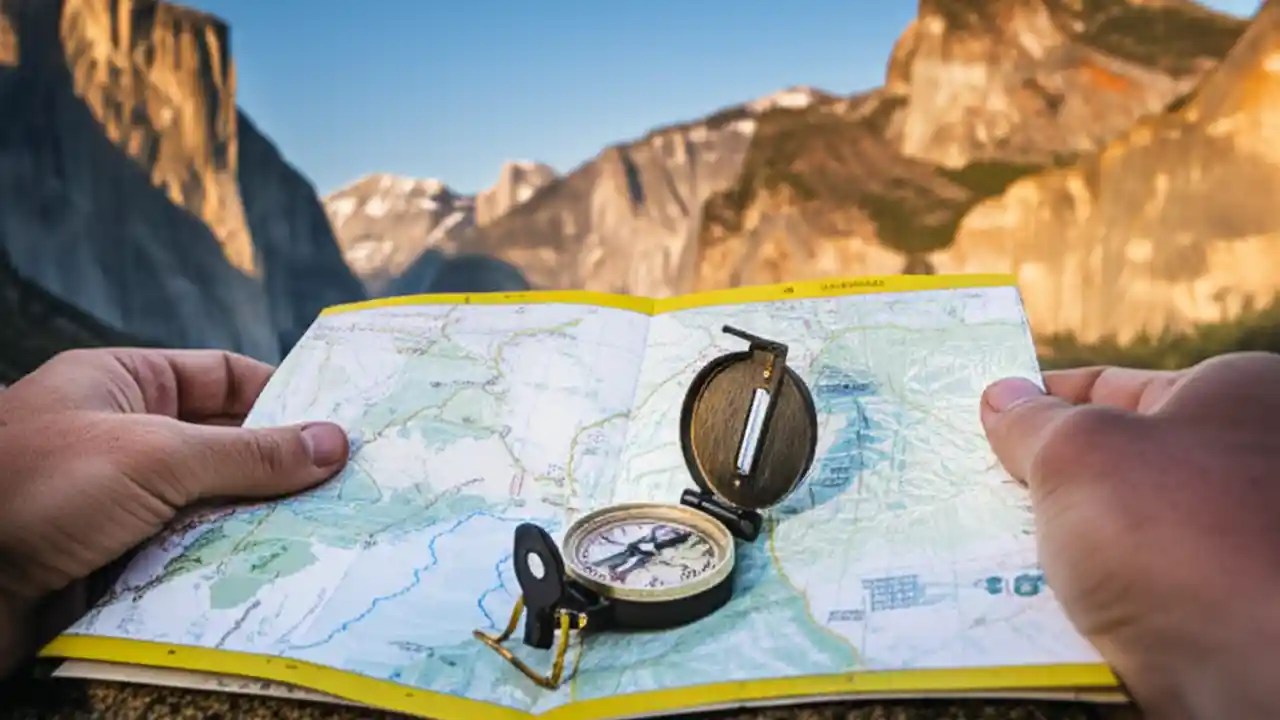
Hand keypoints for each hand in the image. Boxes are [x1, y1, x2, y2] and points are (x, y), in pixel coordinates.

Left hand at [0, 348, 349, 675]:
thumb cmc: (37, 487)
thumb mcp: (156, 456)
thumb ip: (249, 453)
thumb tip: (333, 444)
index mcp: (122, 383)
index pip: (221, 377)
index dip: (281, 395)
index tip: (339, 424)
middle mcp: (121, 436)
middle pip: (223, 445)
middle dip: (279, 469)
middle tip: (346, 488)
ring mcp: (114, 501)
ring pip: (209, 505)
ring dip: (254, 523)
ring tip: (321, 535)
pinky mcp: (109, 559)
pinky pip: (184, 555)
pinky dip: (221, 564)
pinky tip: (265, 576)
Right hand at [980, 351, 1279, 719]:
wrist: (1253, 673)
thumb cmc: (1174, 534)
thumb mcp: (1079, 455)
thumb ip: (1032, 424)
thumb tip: (1002, 395)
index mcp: (1236, 399)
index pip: (1113, 388)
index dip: (1040, 402)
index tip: (982, 422)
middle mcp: (1248, 467)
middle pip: (1114, 463)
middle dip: (1040, 478)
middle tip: (969, 486)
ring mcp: (1237, 546)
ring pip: (1115, 534)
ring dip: (1054, 544)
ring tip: (981, 546)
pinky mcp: (1221, 615)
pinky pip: (1130, 593)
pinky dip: (1082, 596)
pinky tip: (1027, 602)